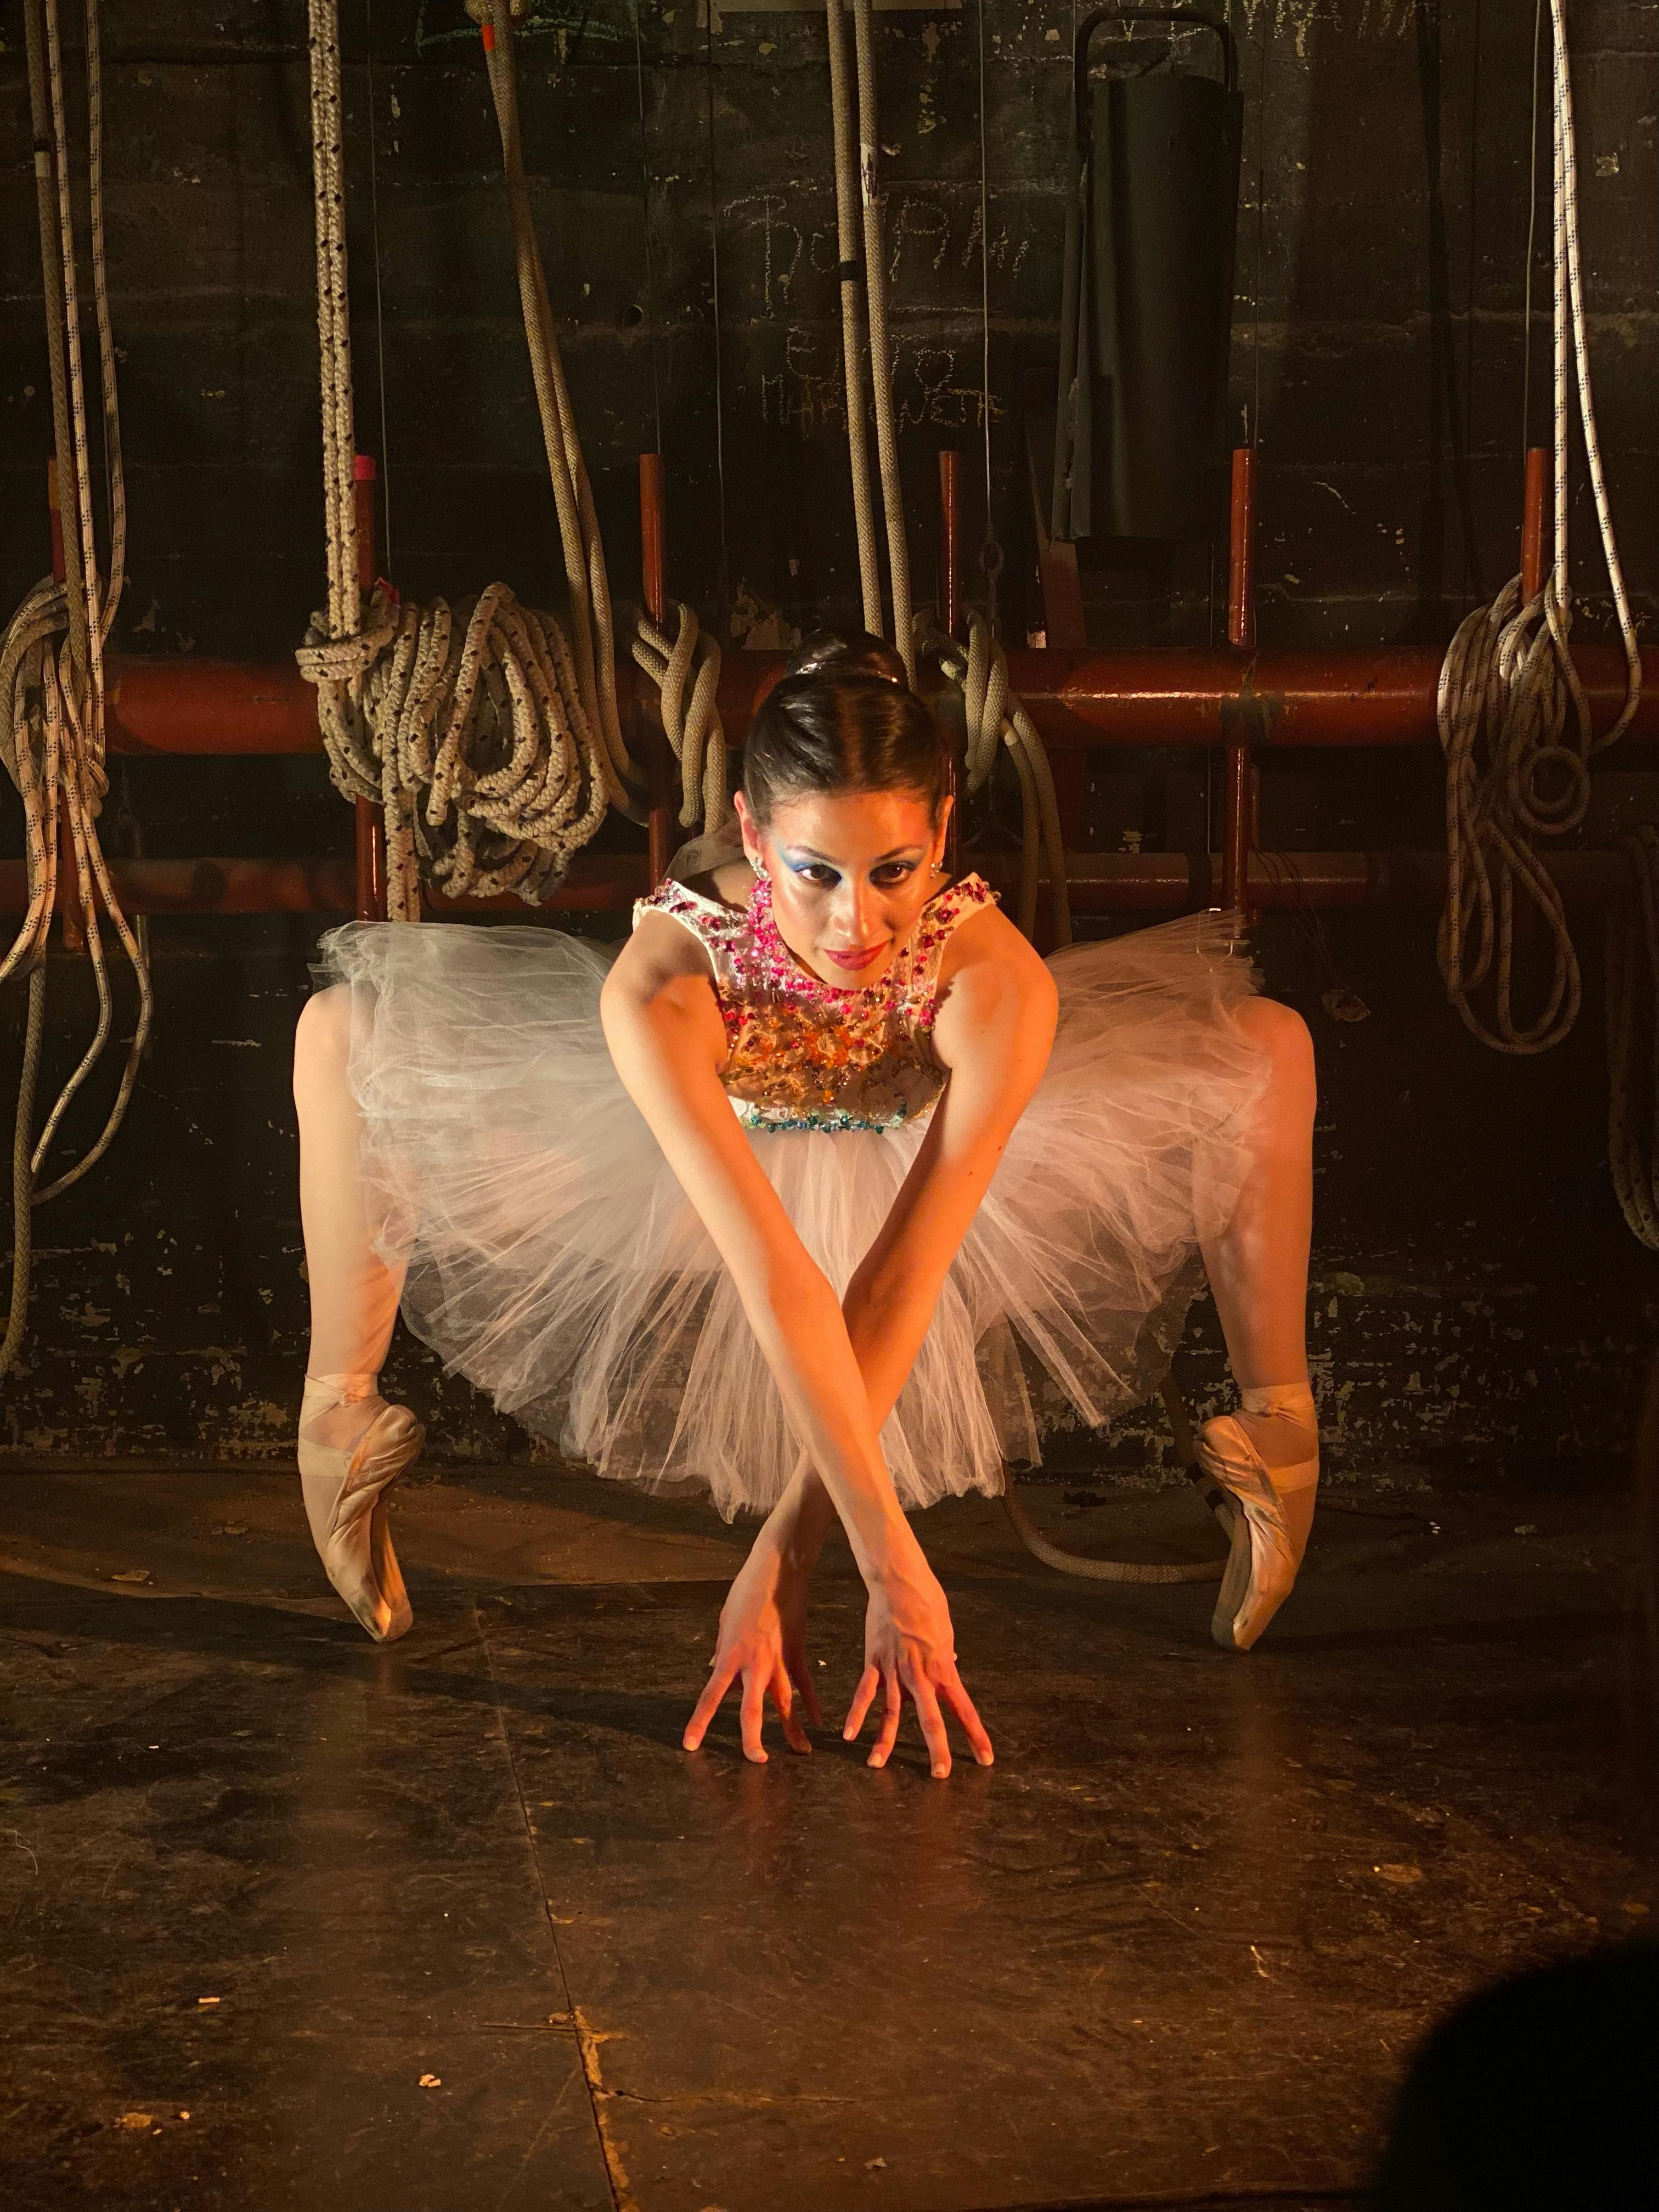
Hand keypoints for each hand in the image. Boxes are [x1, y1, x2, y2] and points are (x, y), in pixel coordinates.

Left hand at [682, 1529, 823, 1762]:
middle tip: (756, 1761)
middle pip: (751, 1712)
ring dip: (792, 1730)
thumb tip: (714, 1667)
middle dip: (752, 1741)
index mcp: (729, 1657)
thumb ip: (721, 1649)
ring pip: (785, 1704)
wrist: (777, 1571)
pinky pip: (805, 1684)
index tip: (690, 1746)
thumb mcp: (725, 1621)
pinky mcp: (797, 1653)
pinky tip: (818, 1721)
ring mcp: (778, 1661)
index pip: (710, 1697)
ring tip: (801, 1752)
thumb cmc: (746, 1592)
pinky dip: (812, 1703)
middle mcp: (753, 1665)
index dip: (699, 1723)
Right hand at [844, 1527, 992, 1779]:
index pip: (964, 1709)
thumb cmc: (927, 1601)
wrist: (900, 1581)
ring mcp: (895, 1670)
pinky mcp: (874, 1662)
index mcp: (944, 1667)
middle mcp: (920, 1674)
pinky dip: (856, 1714)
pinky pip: (864, 1693)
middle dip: (937, 1749)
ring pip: (891, 1712)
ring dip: (885, 1741)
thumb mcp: (945, 1630)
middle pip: (931, 1719)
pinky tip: (849, 1735)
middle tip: (941, 1775)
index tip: (985, 1758)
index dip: (976, 1735)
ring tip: (878, 1766)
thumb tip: (950, 1664)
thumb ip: (945, 1654)